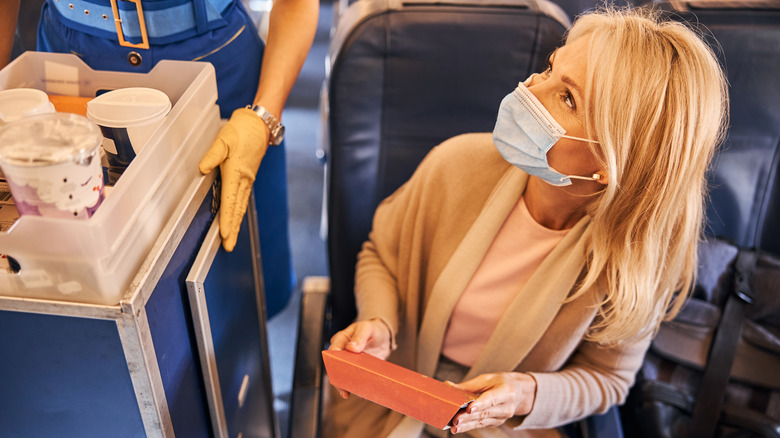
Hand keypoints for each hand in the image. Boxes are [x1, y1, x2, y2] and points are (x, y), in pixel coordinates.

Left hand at [199, 108, 269, 250]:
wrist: (260, 125)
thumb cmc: (241, 130)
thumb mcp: (224, 139)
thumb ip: (212, 154)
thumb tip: (202, 168)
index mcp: (237, 173)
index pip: (230, 201)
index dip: (227, 219)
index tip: (224, 234)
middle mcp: (244, 180)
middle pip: (237, 209)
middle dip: (233, 229)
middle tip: (229, 246)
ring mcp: (248, 180)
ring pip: (241, 206)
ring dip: (236, 223)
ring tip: (231, 239)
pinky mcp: (248, 177)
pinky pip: (243, 199)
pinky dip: (239, 212)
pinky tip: (236, 218)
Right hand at [328, 319, 392, 398]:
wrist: (384, 337)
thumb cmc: (373, 329)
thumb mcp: (367, 328)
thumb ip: (360, 336)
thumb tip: (351, 347)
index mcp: (341, 340)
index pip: (333, 350)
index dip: (332, 358)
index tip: (335, 365)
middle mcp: (343, 353)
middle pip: (335, 367)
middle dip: (337, 377)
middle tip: (342, 386)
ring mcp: (350, 363)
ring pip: (343, 376)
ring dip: (345, 386)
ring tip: (349, 393)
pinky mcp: (359, 370)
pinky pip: (355, 380)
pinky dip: (357, 388)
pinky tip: (361, 394)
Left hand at [448, 373, 536, 433]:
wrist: (520, 393)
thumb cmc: (501, 382)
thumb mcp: (487, 379)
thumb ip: (468, 386)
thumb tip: (447, 386)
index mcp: (505, 392)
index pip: (491, 399)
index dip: (480, 404)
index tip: (469, 408)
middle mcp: (506, 407)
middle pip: (485, 413)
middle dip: (469, 417)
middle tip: (455, 420)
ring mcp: (502, 417)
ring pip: (482, 422)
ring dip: (467, 425)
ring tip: (455, 427)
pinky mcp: (496, 423)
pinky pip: (482, 425)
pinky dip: (469, 426)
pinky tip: (459, 428)